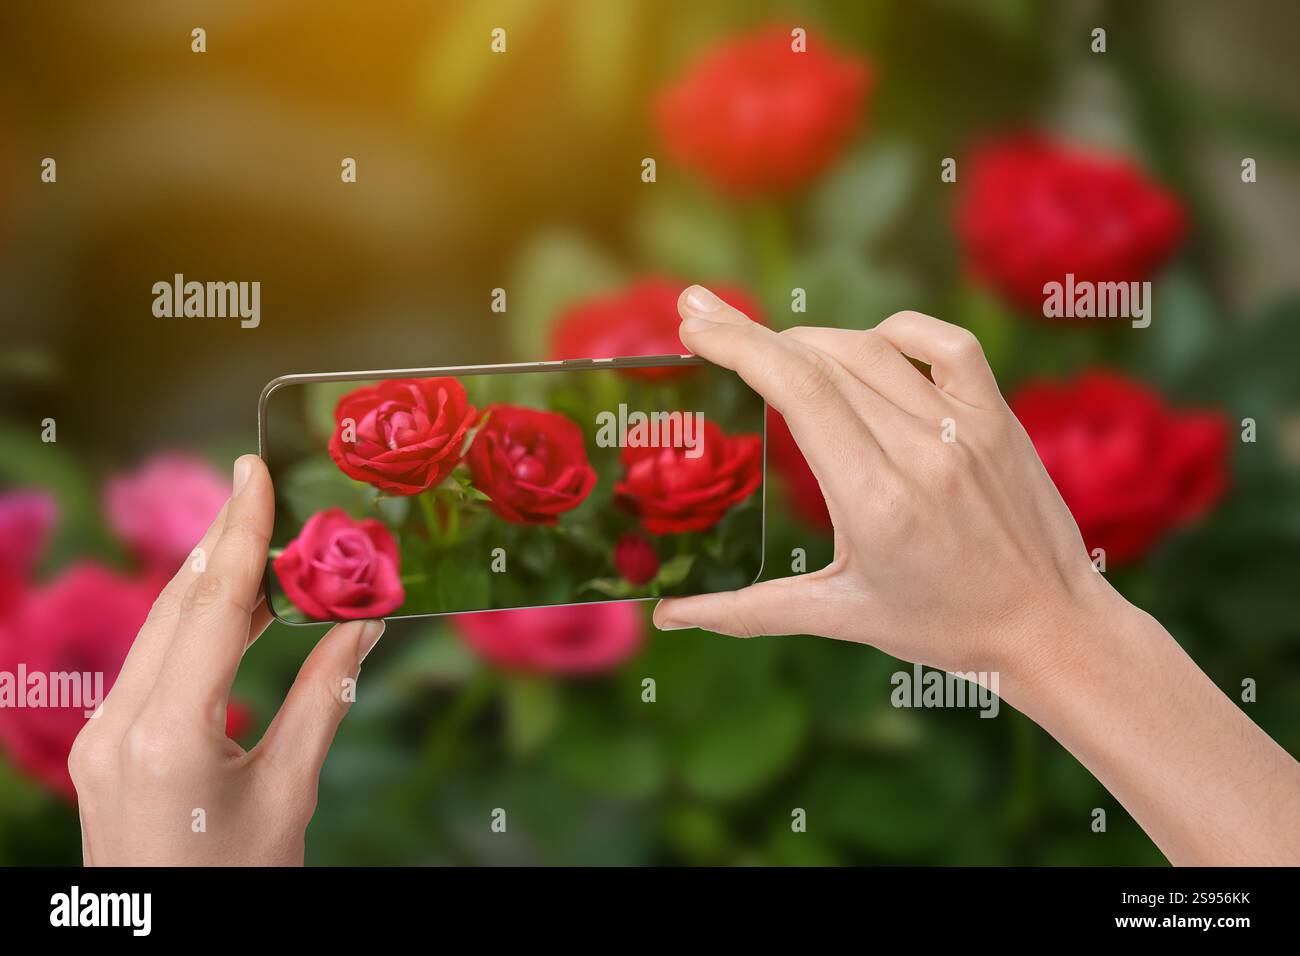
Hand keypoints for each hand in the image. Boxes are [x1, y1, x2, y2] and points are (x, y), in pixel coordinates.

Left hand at [68, 455, 384, 865]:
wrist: (170, 944)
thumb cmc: (241, 881)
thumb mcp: (292, 791)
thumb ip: (326, 695)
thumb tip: (364, 618)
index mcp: (169, 734)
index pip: (213, 606)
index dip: (240, 531)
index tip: (255, 469)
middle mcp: (117, 724)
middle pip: (177, 604)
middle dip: (222, 539)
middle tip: (262, 485)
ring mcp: (100, 736)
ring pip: (160, 628)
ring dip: (210, 578)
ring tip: (261, 535)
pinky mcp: (103, 747)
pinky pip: (153, 662)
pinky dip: (196, 623)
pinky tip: (235, 606)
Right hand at [654, 285, 1117, 685]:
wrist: (1051, 627)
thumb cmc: (942, 627)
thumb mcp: (840, 616)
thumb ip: (746, 610)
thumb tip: (667, 615)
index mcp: (875, 501)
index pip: (798, 389)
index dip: (739, 343)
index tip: (693, 322)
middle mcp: (921, 453)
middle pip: (824, 359)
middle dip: (754, 333)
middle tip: (704, 317)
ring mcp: (966, 428)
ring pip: (873, 349)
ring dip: (812, 339)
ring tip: (773, 348)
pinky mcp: (998, 418)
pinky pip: (945, 344)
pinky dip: (897, 330)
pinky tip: (867, 341)